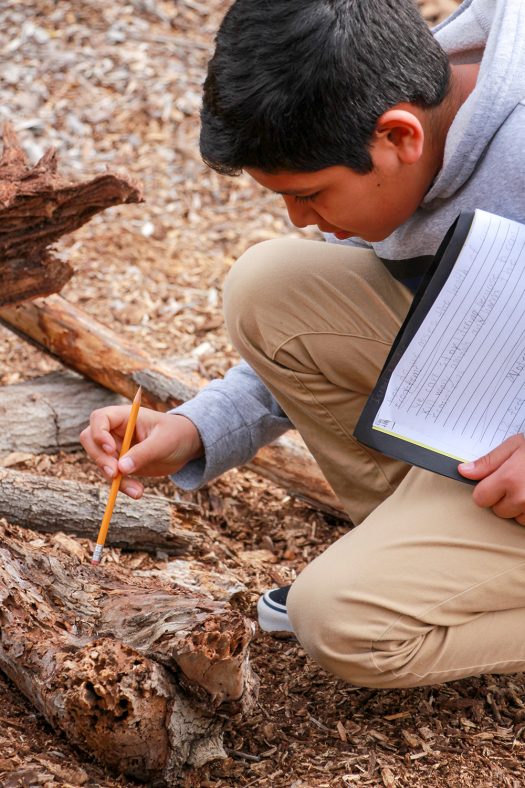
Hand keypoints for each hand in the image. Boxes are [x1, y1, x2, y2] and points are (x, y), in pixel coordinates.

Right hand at [80, 405, 202, 498]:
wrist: (187, 446)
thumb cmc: (177, 435)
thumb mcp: (164, 442)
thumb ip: (143, 453)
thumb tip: (120, 469)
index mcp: (125, 416)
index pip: (100, 418)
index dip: (99, 433)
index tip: (111, 449)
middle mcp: (116, 431)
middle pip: (91, 441)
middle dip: (100, 458)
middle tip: (114, 474)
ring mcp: (117, 448)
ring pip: (101, 462)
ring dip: (113, 478)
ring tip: (136, 490)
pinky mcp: (122, 464)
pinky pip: (113, 476)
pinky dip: (122, 486)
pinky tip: (137, 492)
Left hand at [458, 434, 524, 523]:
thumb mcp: (514, 447)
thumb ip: (488, 462)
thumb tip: (464, 472)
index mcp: (509, 479)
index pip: (480, 498)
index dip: (486, 489)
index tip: (494, 482)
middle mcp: (522, 498)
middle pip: (498, 510)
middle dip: (504, 498)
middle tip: (517, 481)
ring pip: (515, 518)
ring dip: (519, 507)